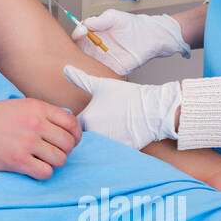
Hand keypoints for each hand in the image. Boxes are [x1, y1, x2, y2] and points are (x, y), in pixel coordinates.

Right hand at [0, 98, 80, 179]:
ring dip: (52, 163)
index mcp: (36, 107)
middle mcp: (34, 122)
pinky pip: (45, 172)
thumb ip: (40, 114)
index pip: (72, 123)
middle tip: (50, 153)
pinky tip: (31, 168)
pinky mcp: (16, 160)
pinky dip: (41, 173)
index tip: (68, 143)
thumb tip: (64, 128)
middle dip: (64, 151)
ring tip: (39, 161)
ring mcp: (26, 142)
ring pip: (60, 159)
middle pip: (69, 143)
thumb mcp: (17, 106)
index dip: (74, 136)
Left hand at [62, 65, 180, 149]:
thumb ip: (80, 79)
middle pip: (82, 138)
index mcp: (86, 119)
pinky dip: (111, 149)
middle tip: (102, 123)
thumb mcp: (101, 85)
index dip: (75, 122)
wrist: (155, 109)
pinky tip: (120, 136)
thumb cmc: (128, 95)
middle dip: (86, 133)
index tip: (86, 116)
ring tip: (111, 129)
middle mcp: (94, 134)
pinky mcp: (120, 152)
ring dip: (97, 142)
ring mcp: (107, 145)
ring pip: (95, 146)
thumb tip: (65, 68)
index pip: (72, 126)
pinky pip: (109, 153)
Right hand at [70, 9, 190, 75]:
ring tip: (88, 60)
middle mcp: (95, 50)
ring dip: (86, 66)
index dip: (76, 35)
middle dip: (76, 53)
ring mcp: (104, 61)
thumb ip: (98, 21)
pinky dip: (100, 74)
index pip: (77, 38)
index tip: (81, 32)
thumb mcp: (113, 17)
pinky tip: (100, 69)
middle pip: (79, 54)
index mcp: (92, 36)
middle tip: (80, 49)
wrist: (151, 35)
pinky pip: (104, 75)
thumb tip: (84, 24)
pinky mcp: (115, 70)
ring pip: (89, 66)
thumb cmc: (131, 24)